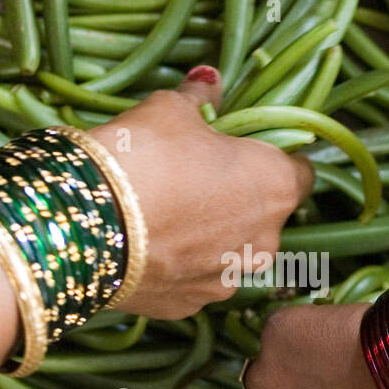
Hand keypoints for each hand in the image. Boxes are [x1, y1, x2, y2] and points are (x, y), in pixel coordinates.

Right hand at [87, 66, 312, 319]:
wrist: (88, 225)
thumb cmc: (145, 155)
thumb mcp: (170, 110)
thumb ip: (199, 99)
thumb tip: (210, 81)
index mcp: (277, 185)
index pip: (300, 172)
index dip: (273, 159)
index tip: (242, 151)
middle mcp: (266, 240)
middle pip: (265, 216)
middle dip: (239, 199)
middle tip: (194, 179)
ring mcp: (229, 280)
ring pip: (231, 253)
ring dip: (211, 237)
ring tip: (166, 217)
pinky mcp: (191, 306)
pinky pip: (195, 279)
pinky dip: (180, 265)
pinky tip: (148, 247)